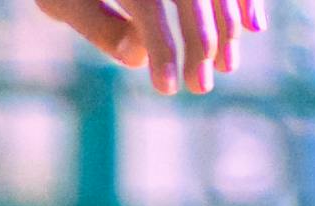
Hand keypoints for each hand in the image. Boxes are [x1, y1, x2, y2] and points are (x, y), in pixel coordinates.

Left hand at [36, 0, 258, 94]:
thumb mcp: (62, 0)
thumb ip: (97, 25)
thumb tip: (137, 58)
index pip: (150, 6)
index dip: (162, 48)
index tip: (167, 88)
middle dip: (201, 43)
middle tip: (200, 86)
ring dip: (227, 25)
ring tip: (227, 65)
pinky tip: (252, 28)